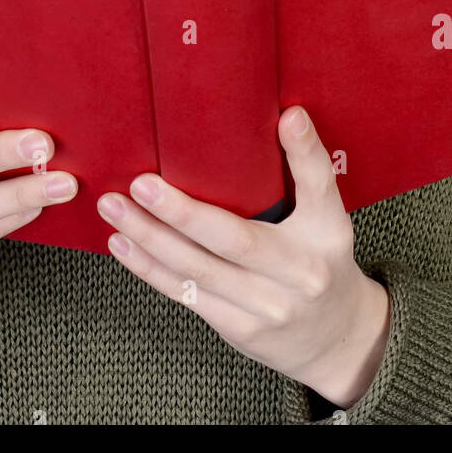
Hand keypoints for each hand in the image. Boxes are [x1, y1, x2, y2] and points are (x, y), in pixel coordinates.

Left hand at [95, 105, 390, 407]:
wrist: (337, 338)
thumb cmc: (323, 261)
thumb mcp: (328, 217)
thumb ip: (308, 171)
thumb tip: (289, 113)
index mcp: (326, 234)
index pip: (319, 187)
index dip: (305, 154)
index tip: (288, 117)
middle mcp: (298, 274)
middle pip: (234, 240)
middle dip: (181, 212)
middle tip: (140, 184)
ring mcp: (266, 306)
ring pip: (198, 270)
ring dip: (149, 238)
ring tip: (114, 208)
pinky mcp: (238, 327)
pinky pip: (187, 294)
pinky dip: (150, 268)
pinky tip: (122, 244)